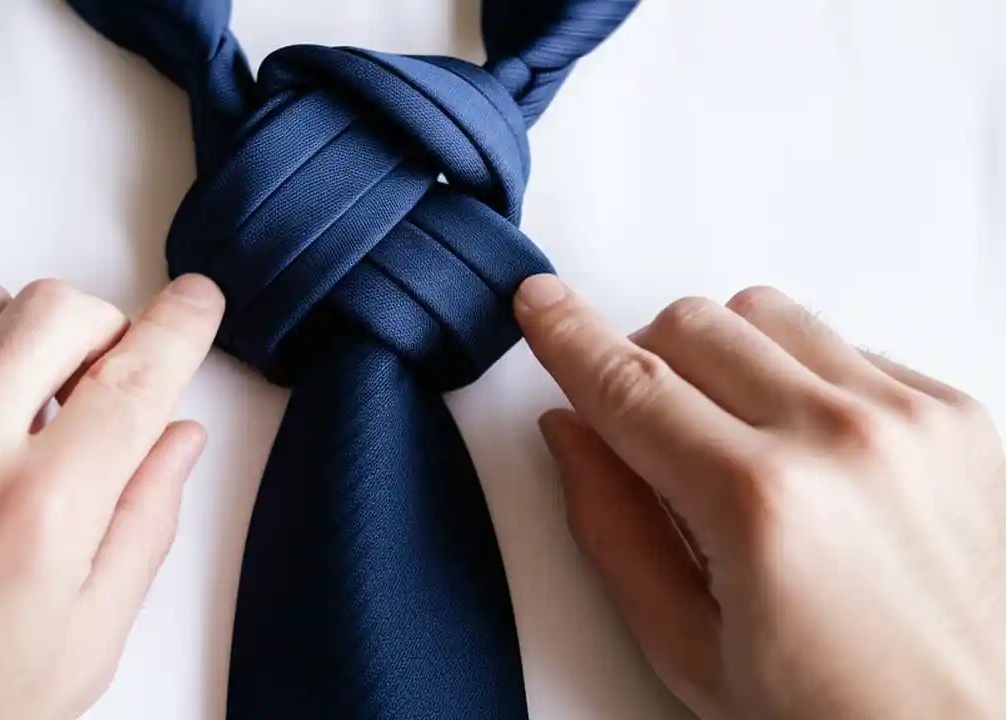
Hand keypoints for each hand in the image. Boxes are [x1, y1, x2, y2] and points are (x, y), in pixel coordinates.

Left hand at [0, 275, 223, 718]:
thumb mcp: (83, 644)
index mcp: (37, 515)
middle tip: (96, 384)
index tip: (195, 304)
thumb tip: (175, 439)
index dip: (181, 327)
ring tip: (10, 415)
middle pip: (57, 309)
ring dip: (15, 344)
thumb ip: (144, 525)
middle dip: (100, 333)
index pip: (136, 375)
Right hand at [514, 276, 1004, 718]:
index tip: (541, 304)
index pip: (628, 382)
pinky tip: (809, 456)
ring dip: (725, 357)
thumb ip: (613, 528)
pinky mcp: (962, 416)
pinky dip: (804, 380)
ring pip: (769, 314)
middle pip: (694, 323)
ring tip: (736, 441)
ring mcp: (913, 420)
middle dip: (645, 360)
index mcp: (759, 504)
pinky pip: (846, 347)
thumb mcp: (691, 650)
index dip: (568, 336)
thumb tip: (573, 434)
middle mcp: (843, 440)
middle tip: (647, 428)